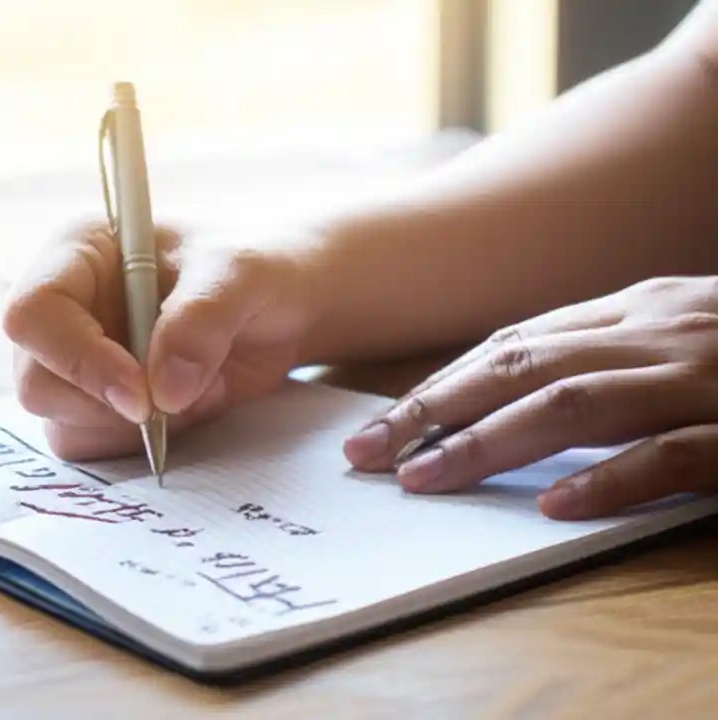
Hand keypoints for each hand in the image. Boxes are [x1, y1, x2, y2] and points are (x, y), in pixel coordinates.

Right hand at [3, 224, 312, 460]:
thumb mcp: (241, 273)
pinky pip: (89, 445)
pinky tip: (181, 414)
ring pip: (60, 421)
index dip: (77, 358)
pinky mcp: (95, 406)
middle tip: (168, 406)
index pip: (35, 312)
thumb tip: (163, 391)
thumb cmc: (254, 270)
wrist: (281, 312)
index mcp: (78, 254)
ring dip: (126, 427)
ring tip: (191, 393)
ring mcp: (75, 363)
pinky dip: (135, 445)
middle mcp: (63, 310)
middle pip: (35, 380)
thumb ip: (202, 318)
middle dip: (102, 405)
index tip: (140, 394)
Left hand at [344, 276, 717, 519]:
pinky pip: (667, 455)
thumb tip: (518, 395)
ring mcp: (700, 379)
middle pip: (520, 367)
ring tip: (422, 478)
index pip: (515, 345)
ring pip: (572, 404)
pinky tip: (551, 506)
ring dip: (486, 442)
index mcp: (636, 310)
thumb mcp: (681, 337)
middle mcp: (656, 333)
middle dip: (433, 409)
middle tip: (367, 450)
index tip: (384, 423)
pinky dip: (606, 480)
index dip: (442, 384)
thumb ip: (606, 356)